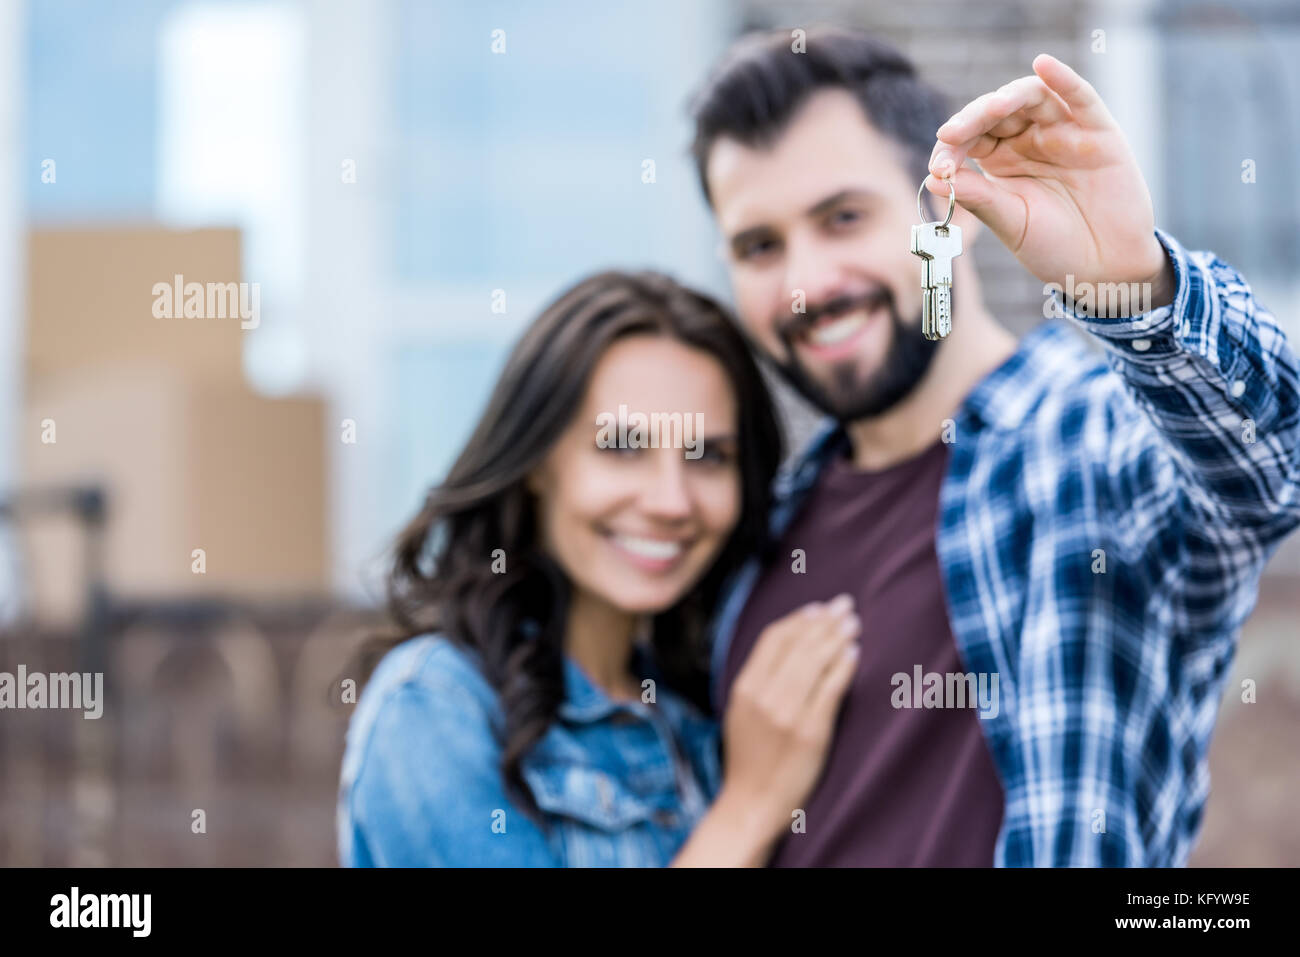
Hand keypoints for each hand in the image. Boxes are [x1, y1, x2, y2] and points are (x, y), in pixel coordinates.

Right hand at [718, 594, 859, 844]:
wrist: (751, 804)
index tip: (818, 608)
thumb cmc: (749, 759)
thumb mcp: (742, 712)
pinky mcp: (811, 732)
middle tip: (845, 605)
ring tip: (854, 623)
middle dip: (824, 621)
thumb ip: (759, 680)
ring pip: (816, 661)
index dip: (798, 619)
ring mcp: (788, 713)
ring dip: (837, 637)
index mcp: (745, 687)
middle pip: (798, 644)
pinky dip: (844, 667)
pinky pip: (831, 689)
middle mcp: (764, 696)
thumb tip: (790, 647)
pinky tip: (855, 653)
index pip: (773, 638)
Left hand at [926, 54, 1174, 309]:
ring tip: (993, 108)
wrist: (1102, 268)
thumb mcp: (1009, 222)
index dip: (951, 146)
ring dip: (1009, 97)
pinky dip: (1062, 78)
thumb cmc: (1052, 247)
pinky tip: (1043, 64)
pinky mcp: (1097, 130)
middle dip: (972, 119)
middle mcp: (1027, 139)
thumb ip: (977, 197)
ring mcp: (1062, 131)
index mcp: (1000, 159)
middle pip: (996, 112)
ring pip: (1031, 97)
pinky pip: (1079, 96)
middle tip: (952, 135)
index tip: (939, 167)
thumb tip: (931, 179)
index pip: (969, 138)